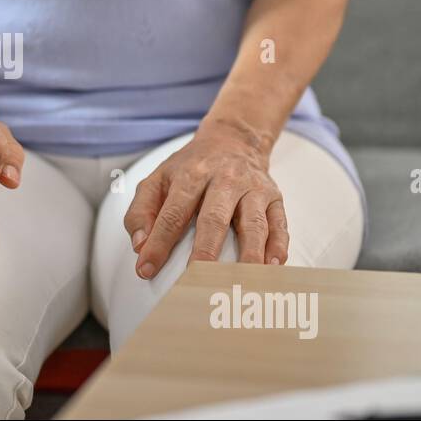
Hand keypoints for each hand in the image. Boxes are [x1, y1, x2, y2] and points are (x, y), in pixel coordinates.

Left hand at [123, 121, 287, 278]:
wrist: (233, 139)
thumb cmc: (190, 168)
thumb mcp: (158, 179)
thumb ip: (141, 211)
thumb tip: (140, 245)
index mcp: (191, 175)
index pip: (172, 213)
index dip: (159, 243)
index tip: (146, 269)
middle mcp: (224, 180)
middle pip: (214, 219)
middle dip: (204, 251)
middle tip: (196, 280)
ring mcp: (252, 189)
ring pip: (253, 224)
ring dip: (248, 255)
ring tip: (242, 282)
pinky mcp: (274, 197)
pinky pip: (279, 224)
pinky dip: (278, 247)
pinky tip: (273, 267)